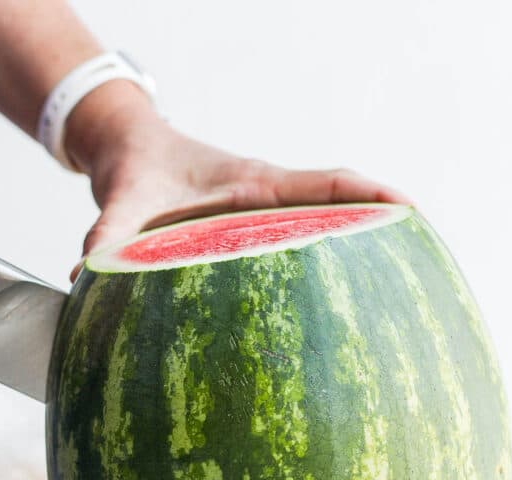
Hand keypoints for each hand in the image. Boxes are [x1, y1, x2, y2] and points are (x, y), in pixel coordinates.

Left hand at [66, 83, 409, 279]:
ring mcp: (267, 214)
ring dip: (361, 244)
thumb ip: (108, 232)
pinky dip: (326, 257)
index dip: (370, 197)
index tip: (409, 211)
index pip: (328, 185)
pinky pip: (301, 239)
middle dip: (384, 224)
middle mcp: (270, 198)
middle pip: (342, 206)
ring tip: (401, 285)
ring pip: (326, 224)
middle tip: (426, 256)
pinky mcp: (255, 230)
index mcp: (256, 185)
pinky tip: (338, 296)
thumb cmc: (135, 171)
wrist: (128, 150)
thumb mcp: (125, 201)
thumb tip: (85, 270)